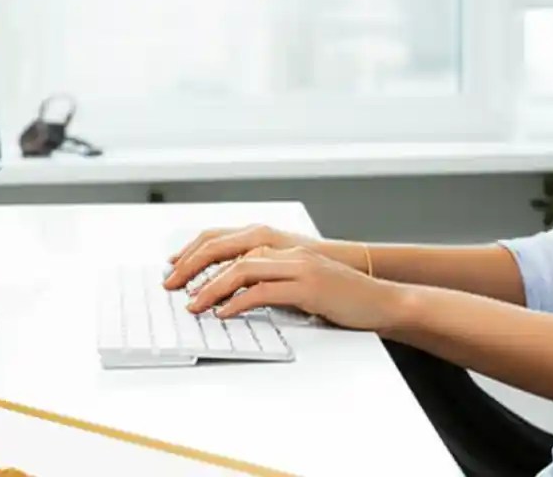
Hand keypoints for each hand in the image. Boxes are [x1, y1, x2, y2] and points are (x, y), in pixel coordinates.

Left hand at [185, 245, 407, 331]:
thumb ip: (269, 279)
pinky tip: (224, 313)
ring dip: (212, 287)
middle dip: (194, 267)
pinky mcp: (307, 287)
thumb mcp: (298, 282)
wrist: (380, 300)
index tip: (175, 266)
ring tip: (194, 303)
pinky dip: (238, 302)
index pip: (228, 239)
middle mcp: (286, 250)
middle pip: (228, 250)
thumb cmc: (340, 295)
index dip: (197, 250)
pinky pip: (263, 292)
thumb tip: (231, 292)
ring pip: (242, 269)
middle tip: (172, 285)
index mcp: (281, 246)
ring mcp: (297, 266)